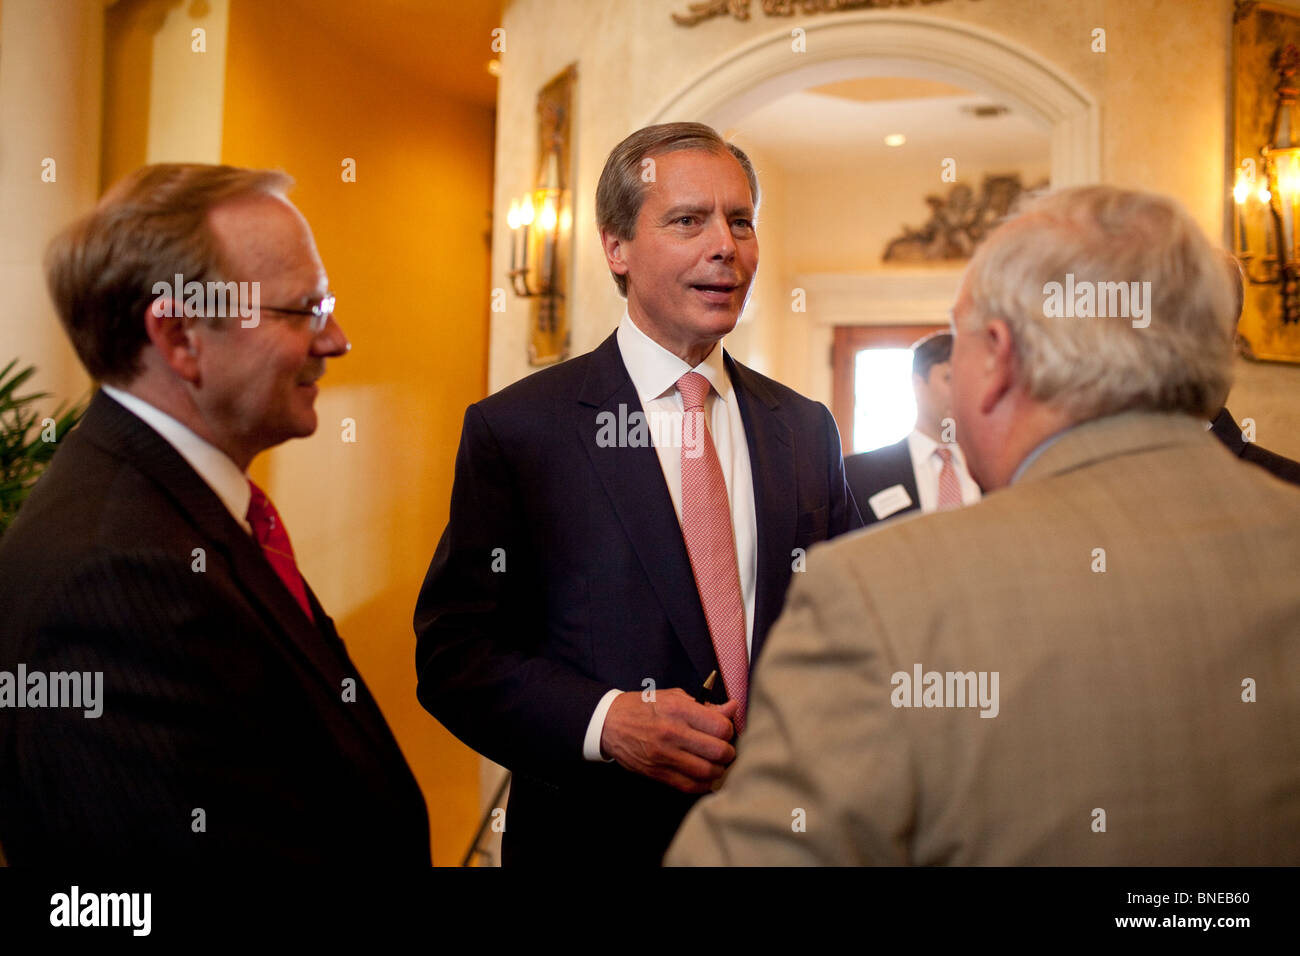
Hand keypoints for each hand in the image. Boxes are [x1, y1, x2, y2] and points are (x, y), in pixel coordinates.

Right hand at [599, 688, 738, 792]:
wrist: (610, 723)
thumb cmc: (644, 707)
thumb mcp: (673, 697)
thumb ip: (705, 705)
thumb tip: (732, 708)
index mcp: (679, 709)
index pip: (721, 726)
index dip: (729, 730)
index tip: (724, 731)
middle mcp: (673, 732)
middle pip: (718, 751)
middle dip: (727, 752)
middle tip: (724, 750)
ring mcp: (664, 755)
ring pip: (707, 771)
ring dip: (718, 770)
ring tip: (716, 763)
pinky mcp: (657, 772)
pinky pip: (689, 785)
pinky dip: (704, 784)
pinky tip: (705, 777)